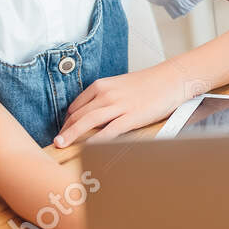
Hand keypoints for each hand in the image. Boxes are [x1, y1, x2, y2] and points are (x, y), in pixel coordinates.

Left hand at [54, 65, 203, 146]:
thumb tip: (92, 116)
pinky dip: (95, 141)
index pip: (75, 107)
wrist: (171, 79)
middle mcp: (105, 94)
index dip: (67, 122)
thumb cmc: (148, 84)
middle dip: (65, 131)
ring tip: (61, 146)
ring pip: (86, 122)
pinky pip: (108, 132)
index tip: (64, 132)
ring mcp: (117, 106)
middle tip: (57, 143)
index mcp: (101, 86)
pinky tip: (87, 149)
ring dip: (71, 136)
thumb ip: (104, 98)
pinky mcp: (130, 117)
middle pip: (77, 115)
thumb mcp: (120, 86)